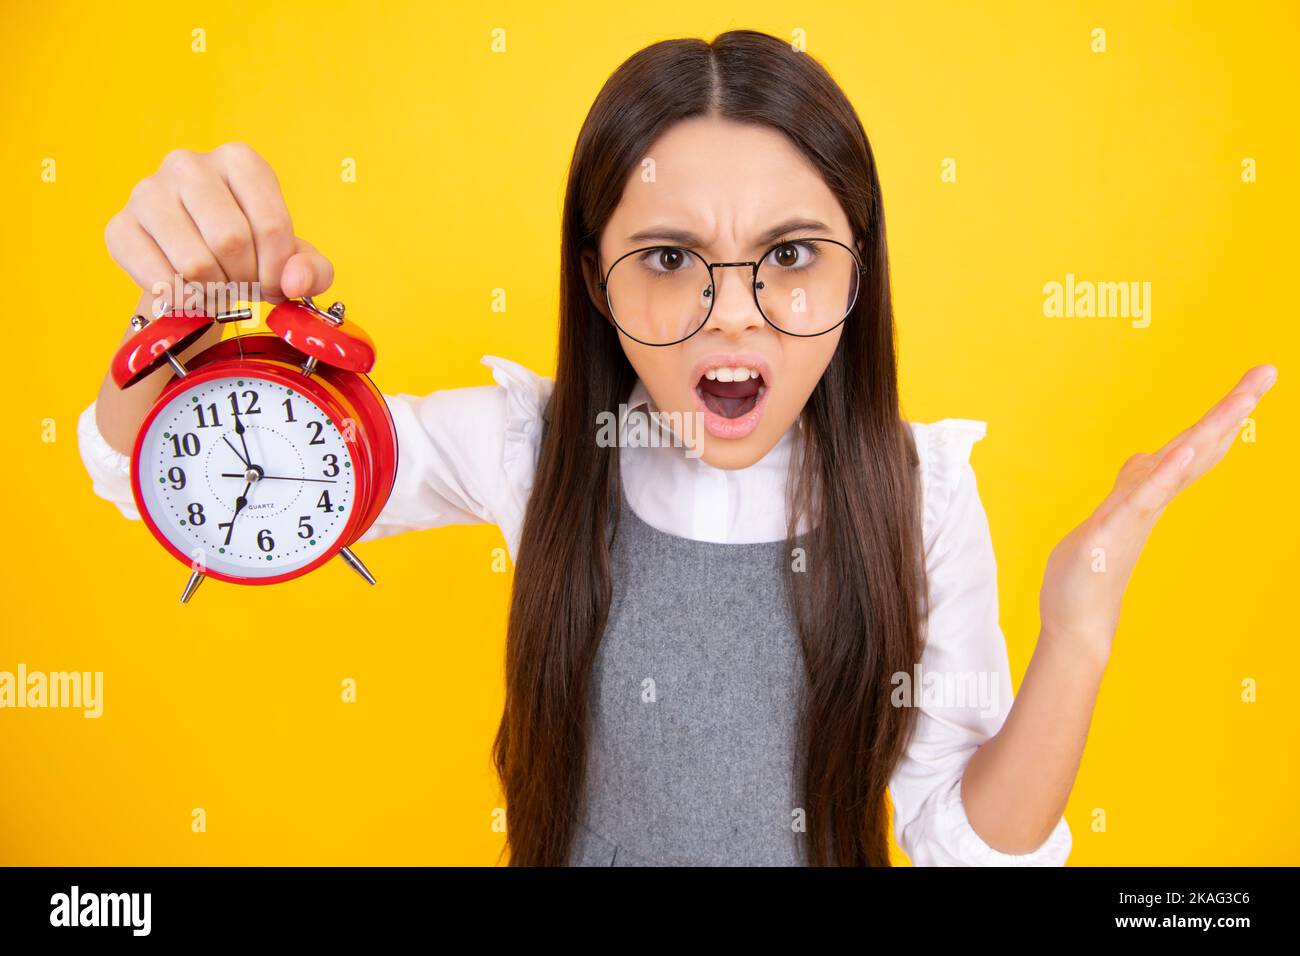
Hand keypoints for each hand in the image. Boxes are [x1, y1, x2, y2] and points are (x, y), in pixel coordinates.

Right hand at [104, 142, 333, 315]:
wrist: (195, 260)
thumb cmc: (250, 251)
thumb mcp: (292, 258)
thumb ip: (313, 270)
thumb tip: (295, 282)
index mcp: (239, 160)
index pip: (270, 224)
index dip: (278, 269)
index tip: (275, 285)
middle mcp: (188, 165)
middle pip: (230, 240)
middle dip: (246, 280)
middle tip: (244, 288)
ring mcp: (148, 192)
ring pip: (194, 262)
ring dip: (215, 292)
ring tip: (218, 289)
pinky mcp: (120, 227)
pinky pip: (158, 279)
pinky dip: (183, 300)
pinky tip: (190, 294)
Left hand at [1038, 364, 1277, 664]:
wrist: (1076, 627)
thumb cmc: (1089, 577)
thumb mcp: (1109, 516)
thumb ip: (1133, 487)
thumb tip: (1146, 459)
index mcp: (1150, 493)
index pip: (1192, 446)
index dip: (1221, 414)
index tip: (1253, 382)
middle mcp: (1151, 500)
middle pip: (1198, 447)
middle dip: (1232, 408)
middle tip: (1267, 371)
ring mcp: (1136, 515)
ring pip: (1179, 466)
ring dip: (1209, 431)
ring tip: (1242, 398)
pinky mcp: (1115, 532)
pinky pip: (1146, 497)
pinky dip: (1168, 473)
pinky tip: (1189, 450)